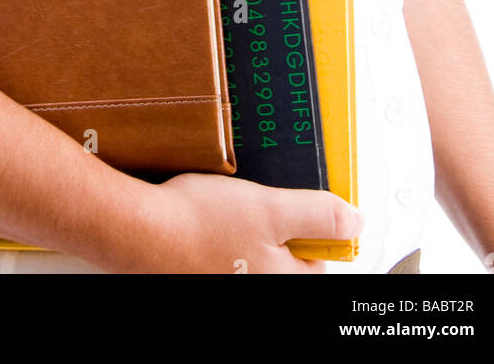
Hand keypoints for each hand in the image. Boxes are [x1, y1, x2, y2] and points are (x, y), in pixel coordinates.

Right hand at [137, 172, 363, 273]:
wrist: (137, 230)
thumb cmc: (200, 224)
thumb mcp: (271, 208)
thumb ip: (318, 215)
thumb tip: (355, 222)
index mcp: (280, 284)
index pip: (317, 264)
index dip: (313, 229)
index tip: (299, 207)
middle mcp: (254, 290)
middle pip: (283, 260)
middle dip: (276, 229)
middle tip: (257, 202)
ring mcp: (223, 282)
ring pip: (251, 256)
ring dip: (247, 230)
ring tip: (229, 205)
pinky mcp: (198, 272)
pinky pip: (222, 255)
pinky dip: (220, 236)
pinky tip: (207, 215)